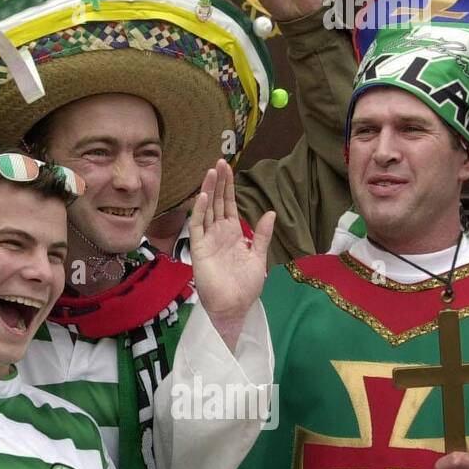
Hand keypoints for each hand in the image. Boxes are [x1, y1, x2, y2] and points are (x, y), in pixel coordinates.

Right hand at [188, 159, 274, 347]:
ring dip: (208, 191)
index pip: (228, 204)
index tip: (228, 167)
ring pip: (206, 209)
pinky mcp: (199, 249)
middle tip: (219, 161)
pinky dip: (199, 211)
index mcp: (232, 233)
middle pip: (216, 202)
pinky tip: (203, 196)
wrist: (234, 306)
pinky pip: (197, 227)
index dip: (228, 186)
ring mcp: (207, 239)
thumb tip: (271, 212)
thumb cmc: (245, 286)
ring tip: (211, 172)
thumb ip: (262, 235)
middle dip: (218, 182)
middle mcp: (218, 233)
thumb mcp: (259, 257)